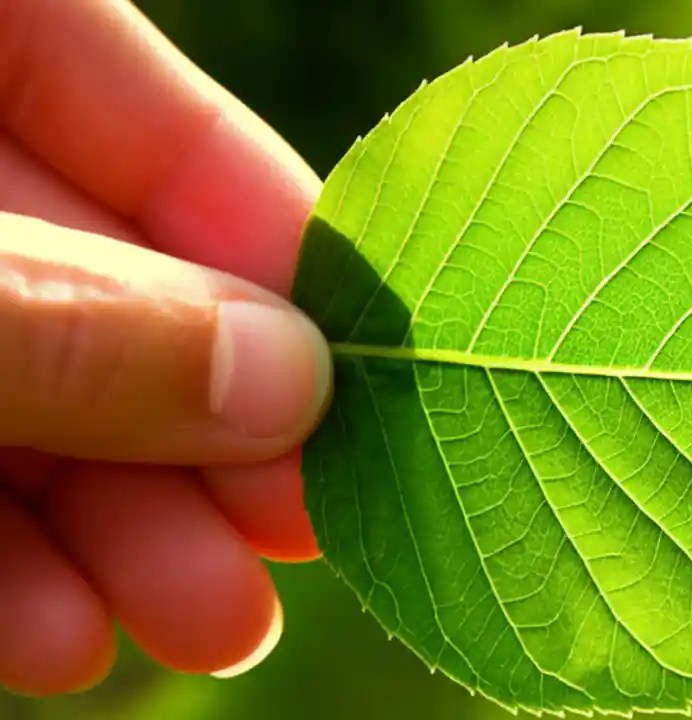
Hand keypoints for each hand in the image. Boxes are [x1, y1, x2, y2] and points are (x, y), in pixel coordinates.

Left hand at [0, 0, 327, 695]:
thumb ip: (64, 323)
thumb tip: (292, 381)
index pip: (128, 91)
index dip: (259, 222)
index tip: (360, 361)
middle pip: (93, 273)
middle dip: (195, 430)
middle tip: (298, 537)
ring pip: (24, 388)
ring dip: (117, 524)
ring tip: (203, 627)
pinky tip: (54, 635)